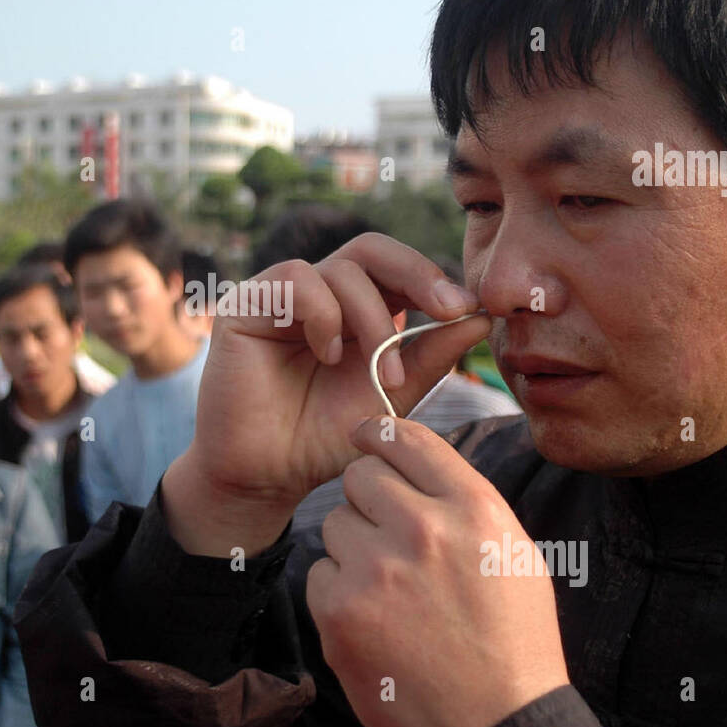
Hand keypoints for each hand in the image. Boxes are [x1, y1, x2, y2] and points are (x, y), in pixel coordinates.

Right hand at [162, 232, 489, 555]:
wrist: (267, 477)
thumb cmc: (324, 439)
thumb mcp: (392, 397)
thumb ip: (430, 357)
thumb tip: (480, 318)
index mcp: (353, 310)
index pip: (396, 269)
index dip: (433, 279)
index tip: (468, 310)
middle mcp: (318, 295)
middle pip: (372, 250)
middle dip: (418, 274)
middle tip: (447, 309)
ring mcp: (281, 297)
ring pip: (343, 268)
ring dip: (374, 319)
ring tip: (382, 374)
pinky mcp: (246, 305)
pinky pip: (296, 279)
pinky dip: (324, 313)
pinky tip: (328, 355)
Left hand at [305, 416, 569, 726]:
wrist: (496, 723)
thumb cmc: (512, 641)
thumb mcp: (510, 553)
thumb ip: (461, 501)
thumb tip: (412, 462)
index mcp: (473, 509)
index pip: (407, 438)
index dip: (377, 433)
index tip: (363, 435)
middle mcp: (424, 529)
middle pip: (360, 476)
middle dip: (368, 499)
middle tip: (387, 534)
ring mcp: (377, 570)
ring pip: (336, 523)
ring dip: (353, 547)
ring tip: (391, 590)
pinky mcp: (341, 612)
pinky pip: (319, 573)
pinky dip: (338, 593)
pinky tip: (374, 620)